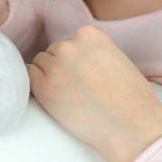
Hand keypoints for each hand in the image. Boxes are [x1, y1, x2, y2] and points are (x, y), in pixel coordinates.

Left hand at [28, 25, 161, 160]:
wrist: (133, 127)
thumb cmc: (132, 99)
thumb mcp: (116, 59)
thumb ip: (94, 52)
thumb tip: (77, 56)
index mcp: (89, 34)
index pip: (71, 41)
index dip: (76, 60)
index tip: (85, 74)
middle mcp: (69, 45)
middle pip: (54, 51)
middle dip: (62, 67)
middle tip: (77, 87)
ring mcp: (55, 65)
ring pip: (41, 63)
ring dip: (49, 75)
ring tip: (68, 94)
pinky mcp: (44, 87)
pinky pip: (29, 76)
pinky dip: (37, 84)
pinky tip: (51, 95)